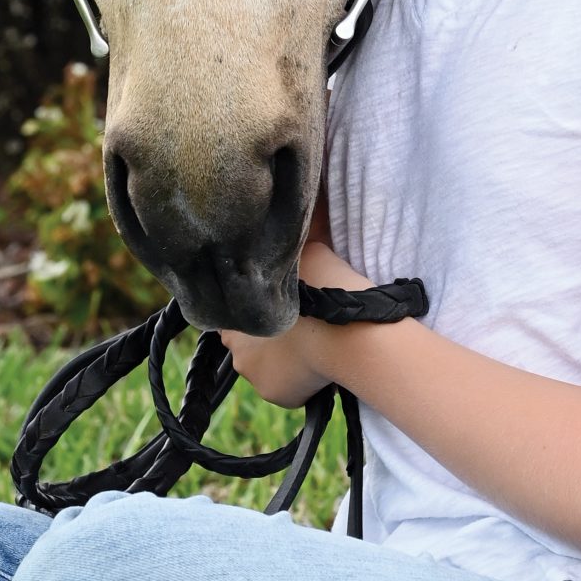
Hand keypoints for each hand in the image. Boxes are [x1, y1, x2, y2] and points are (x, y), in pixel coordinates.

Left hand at [218, 230, 377, 408]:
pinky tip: (314, 360)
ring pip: (262, 360)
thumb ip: (299, 227)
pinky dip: (296, 374)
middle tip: (295, 317)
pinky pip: (283, 382)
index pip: (235, 302)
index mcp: (233, 306)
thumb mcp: (306, 243)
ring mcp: (252, 371)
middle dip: (262, 327)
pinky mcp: (274, 392)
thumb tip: (305, 189)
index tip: (279, 294)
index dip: (255, 296)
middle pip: (244, 334)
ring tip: (308, 338)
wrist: (347, 327)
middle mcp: (233, 343)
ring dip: (278, 352)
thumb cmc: (323, 281)